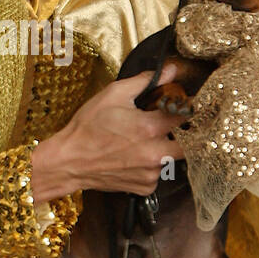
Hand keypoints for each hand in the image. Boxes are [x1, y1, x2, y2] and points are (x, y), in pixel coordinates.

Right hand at [30, 64, 184, 200]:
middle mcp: (155, 153)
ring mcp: (151, 173)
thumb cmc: (88, 127)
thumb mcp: (113, 95)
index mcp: (149, 128)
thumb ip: (145, 82)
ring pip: (172, 158)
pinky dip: (151, 165)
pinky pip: (158, 173)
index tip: (186, 104)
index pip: (186, 115)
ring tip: (141, 141)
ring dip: (164, 148)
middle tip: (170, 125)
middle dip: (183, 133)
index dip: (188, 107)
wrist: (69, 161)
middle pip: (189, 143)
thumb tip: (170, 71)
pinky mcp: (145, 186)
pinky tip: (134, 157)